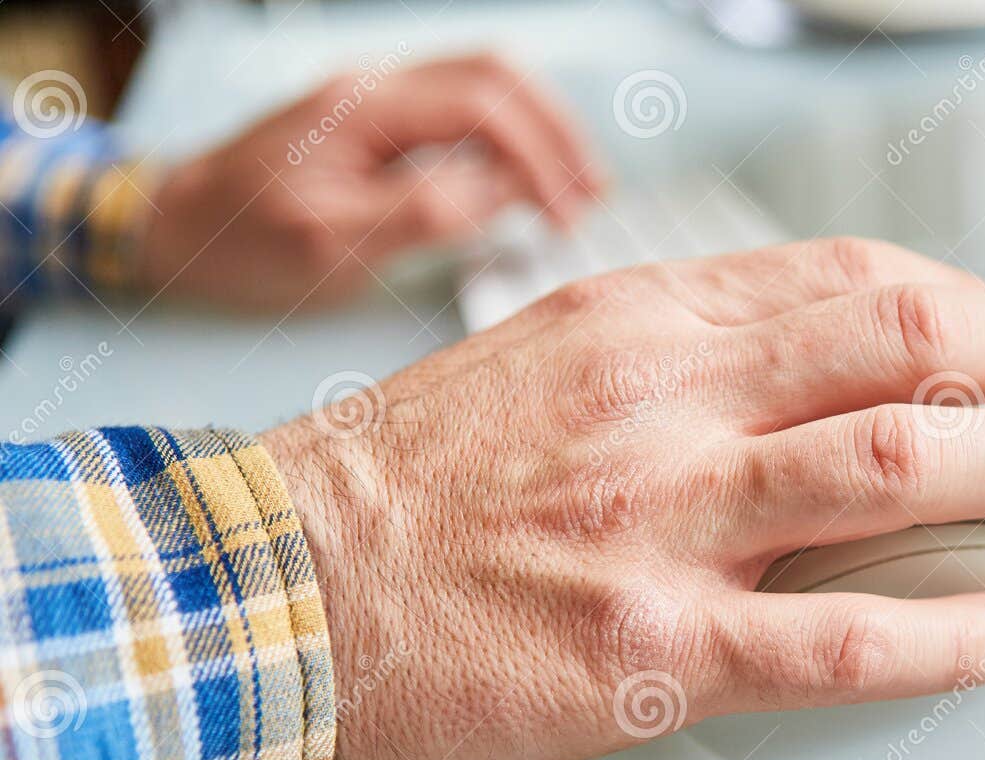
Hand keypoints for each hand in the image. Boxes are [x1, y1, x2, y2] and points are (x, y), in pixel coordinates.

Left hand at [138, 54, 605, 310]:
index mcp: (364, 107)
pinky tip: (525, 180)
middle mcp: (375, 88)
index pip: (482, 106)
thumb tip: (496, 194)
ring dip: (538, 130)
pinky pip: (460, 112)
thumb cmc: (241, 241)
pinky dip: (507, 140)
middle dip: (555, 132)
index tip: (568, 214)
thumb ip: (418, 213)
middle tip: (592, 193)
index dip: (540, 156)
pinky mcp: (378, 125)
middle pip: (495, 75)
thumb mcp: (330, 244)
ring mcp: (376, 101)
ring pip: (483, 86)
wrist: (176, 224)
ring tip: (576, 186)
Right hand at [259, 239, 984, 759]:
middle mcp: (669, 400)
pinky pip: (836, 640)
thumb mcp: (554, 356)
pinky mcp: (650, 647)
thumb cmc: (414, 474)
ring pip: (897, 467)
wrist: (282, 579)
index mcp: (646, 323)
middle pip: (903, 347)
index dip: (976, 303)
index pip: (854, 285)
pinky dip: (945, 636)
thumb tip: (820, 364)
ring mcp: (665, 521)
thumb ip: (688, 353)